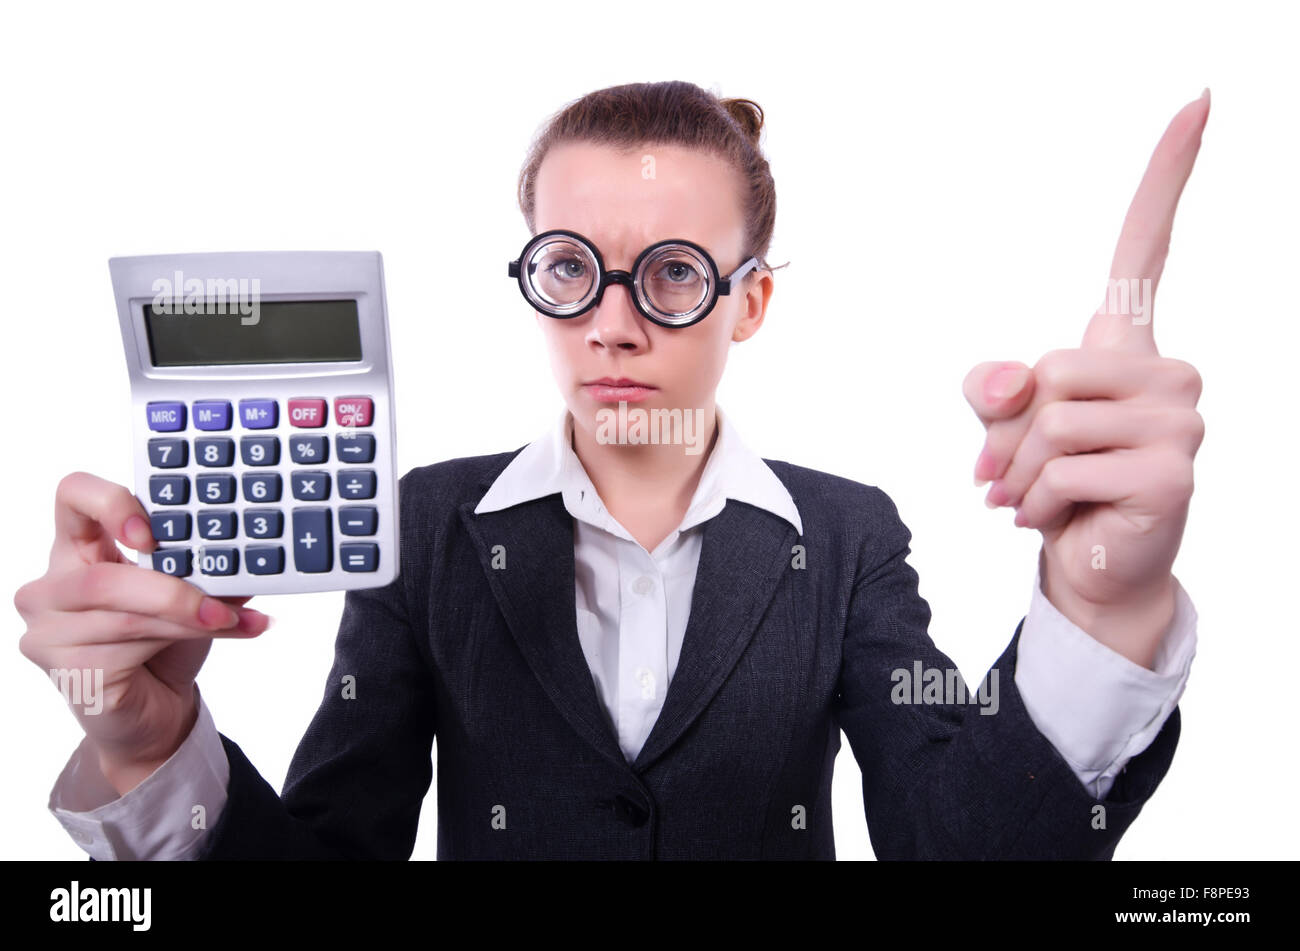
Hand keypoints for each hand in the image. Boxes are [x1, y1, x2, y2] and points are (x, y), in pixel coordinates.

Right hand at [14, 472, 272, 794]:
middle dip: (171, 590)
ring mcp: (49, 632)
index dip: (110, 504)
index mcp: (77, 548)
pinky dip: (183, 637)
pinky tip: (226, 632)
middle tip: (222, 600)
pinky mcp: (68, 671)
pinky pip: (129, 648)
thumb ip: (201, 562)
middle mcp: (51, 586)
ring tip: (238, 618)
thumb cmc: (165, 642)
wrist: (157, 709)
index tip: (152, 533)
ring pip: (124, 616)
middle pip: (101, 578)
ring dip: (189, 618)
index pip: (73, 496)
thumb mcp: (186, 590)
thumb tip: (245, 544)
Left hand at [962, 90, 1210, 669]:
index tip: (1199, 101)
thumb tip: (1008, 382)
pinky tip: (1047, 519)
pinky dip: (1033, 498)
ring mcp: (1182, 420)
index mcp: (1129, 347)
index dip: (1168, 177)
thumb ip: (996, 390)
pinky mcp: (1174, 471)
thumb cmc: (1056, 486)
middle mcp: (1170, 371)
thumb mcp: (1009, 428)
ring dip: (1016, 470)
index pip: (1146, 250)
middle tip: (1006, 473)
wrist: (1091, 566)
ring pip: (1055, 419)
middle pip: (1053, 368)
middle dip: (1010, 431)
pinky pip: (1065, 467)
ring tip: (1026, 499)